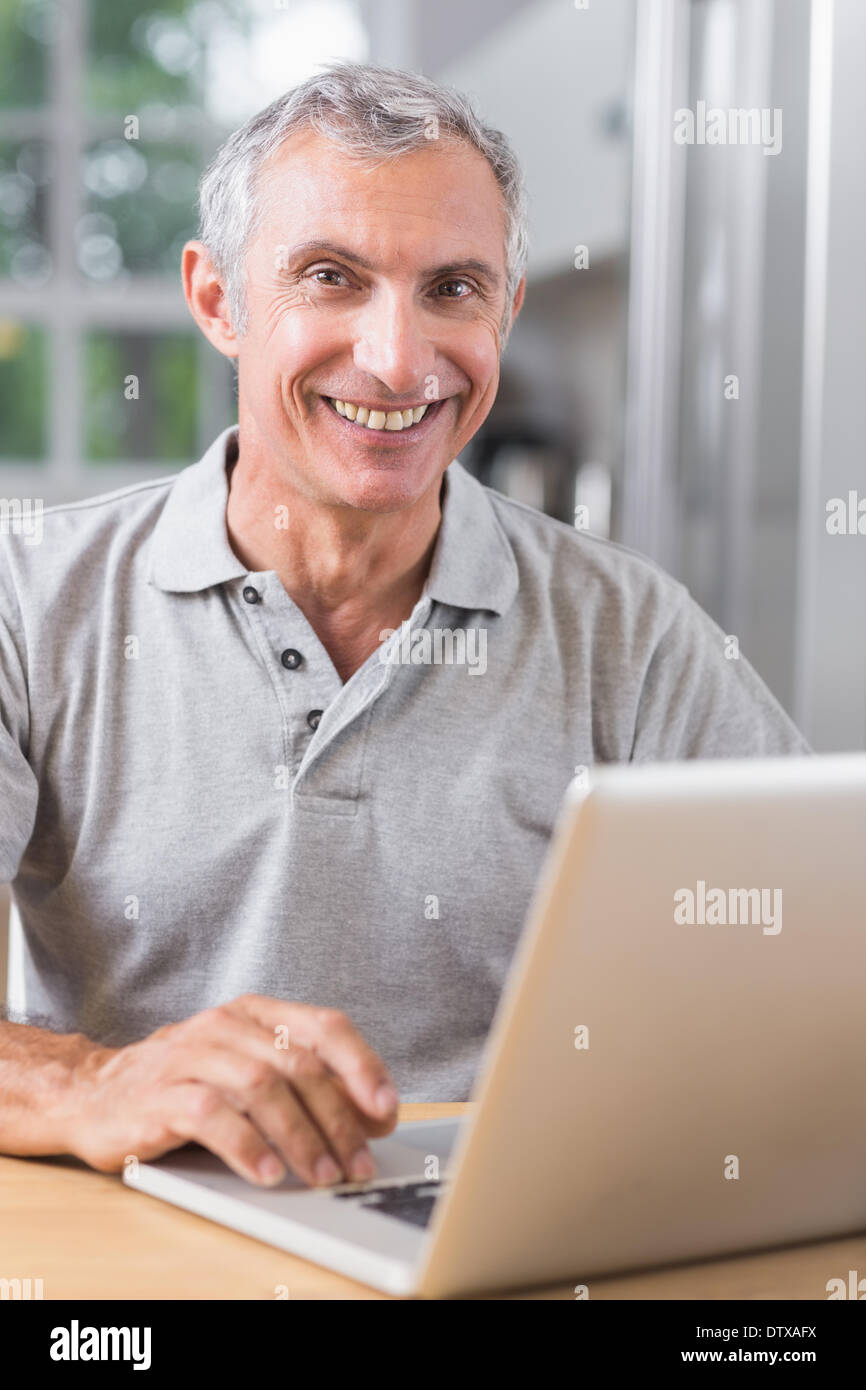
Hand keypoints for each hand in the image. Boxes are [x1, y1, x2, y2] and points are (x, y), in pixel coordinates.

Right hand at [62, 995, 398, 1187]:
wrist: (94, 1094)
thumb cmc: (185, 1085)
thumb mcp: (249, 1073)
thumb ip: (307, 1086)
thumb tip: (373, 1117)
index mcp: (256, 1014)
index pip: (324, 1025)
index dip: (362, 1066)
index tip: (387, 1108)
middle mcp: (226, 1026)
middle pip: (299, 1064)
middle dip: (337, 1117)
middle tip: (358, 1162)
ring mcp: (190, 1056)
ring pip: (261, 1087)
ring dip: (300, 1135)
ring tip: (322, 1174)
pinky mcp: (160, 1095)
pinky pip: (212, 1116)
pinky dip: (247, 1146)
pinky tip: (268, 1174)